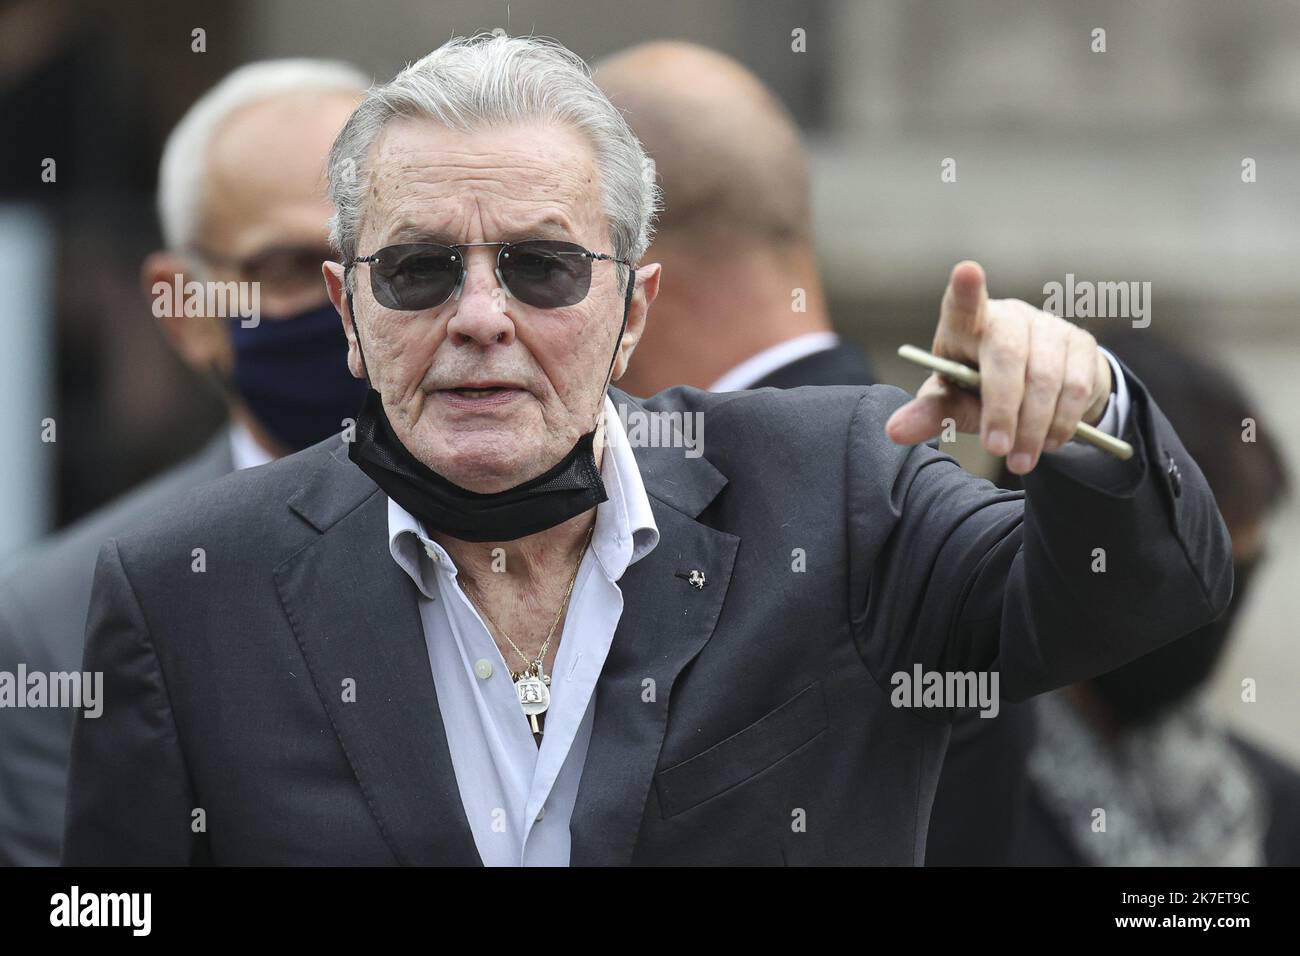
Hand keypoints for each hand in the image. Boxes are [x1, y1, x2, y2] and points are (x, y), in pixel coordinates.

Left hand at [885, 261, 1111, 474]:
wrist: (1037, 390)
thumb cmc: (979, 390)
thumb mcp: (952, 401)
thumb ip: (929, 413)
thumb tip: (893, 431)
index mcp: (966, 324)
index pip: (963, 303)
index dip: (966, 289)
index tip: (966, 272)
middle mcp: (1009, 316)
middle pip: (1009, 355)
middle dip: (1003, 410)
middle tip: (998, 452)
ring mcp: (1049, 326)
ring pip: (1047, 378)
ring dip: (1034, 428)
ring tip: (1021, 460)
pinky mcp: (1081, 343)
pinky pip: (1078, 387)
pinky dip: (1062, 423)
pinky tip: (1049, 442)